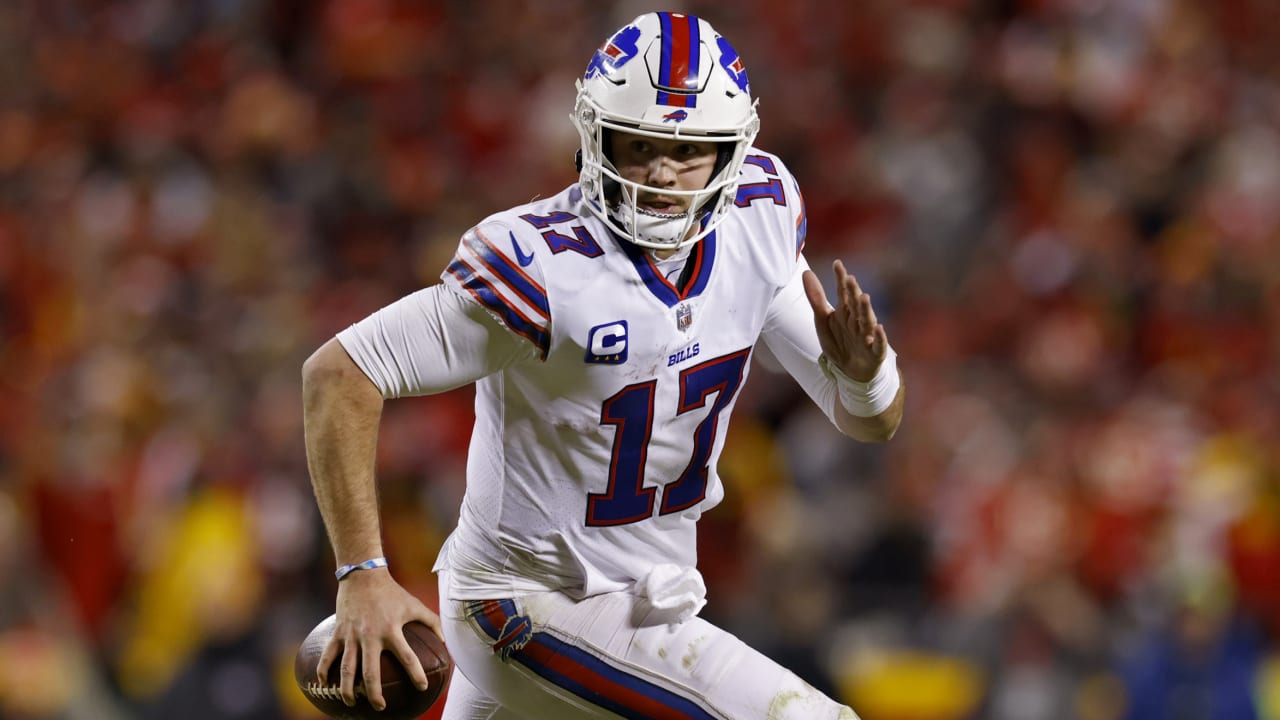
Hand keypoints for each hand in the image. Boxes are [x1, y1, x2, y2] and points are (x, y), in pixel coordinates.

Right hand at [317, 569, 443, 709]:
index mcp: (392, 630)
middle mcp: (371, 635)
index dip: (416, 674)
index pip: (408, 657)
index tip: (422, 687)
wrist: (363, 575)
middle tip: (380, 707)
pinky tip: (324, 684)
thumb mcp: (414, 605)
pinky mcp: (338, 632)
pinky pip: (328, 655)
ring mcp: (352, 635)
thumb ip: (432, 622)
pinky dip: (324, 670)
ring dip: (348, 688)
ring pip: (347, 668)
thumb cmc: (392, 592)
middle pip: (371, 672)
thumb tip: (445, 642)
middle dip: (375, 693)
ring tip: (351, 702)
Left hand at [803, 259, 887, 381]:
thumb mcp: (823, 320)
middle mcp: (857, 320)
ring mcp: (867, 335)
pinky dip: (879, 337)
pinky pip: (878, 344)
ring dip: (866, 310)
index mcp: (845, 312)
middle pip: (855, 304)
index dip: (840, 279)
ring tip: (864, 297)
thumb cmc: (839, 341)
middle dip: (853, 292)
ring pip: (867, 320)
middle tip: (849, 278)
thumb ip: (816, 298)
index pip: (843, 292)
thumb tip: (806, 272)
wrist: (851, 371)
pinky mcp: (875, 352)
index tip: (837, 263)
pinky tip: (878, 329)